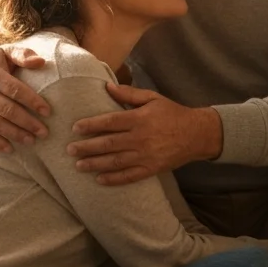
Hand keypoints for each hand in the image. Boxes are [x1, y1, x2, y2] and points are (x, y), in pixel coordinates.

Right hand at [0, 45, 50, 152]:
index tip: (47, 111)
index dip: (32, 101)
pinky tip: (10, 149)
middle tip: (44, 132)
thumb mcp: (4, 51)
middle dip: (27, 122)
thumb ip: (22, 54)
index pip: (14, 90)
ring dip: (15, 134)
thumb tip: (41, 62)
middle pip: (7, 110)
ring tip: (32, 141)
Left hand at [66, 84, 222, 185]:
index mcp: (139, 119)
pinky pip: (129, 176)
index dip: (91, 125)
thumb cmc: (173, 113)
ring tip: (78, 165)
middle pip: (108, 143)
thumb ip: (129, 93)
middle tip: (70, 149)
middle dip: (87, 147)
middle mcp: (140, 138)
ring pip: (115, 161)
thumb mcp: (152, 98)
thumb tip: (107, 87)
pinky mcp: (152, 168)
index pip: (110, 122)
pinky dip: (114, 179)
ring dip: (95, 164)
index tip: (75, 128)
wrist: (197, 134)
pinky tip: (99, 179)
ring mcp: (146, 155)